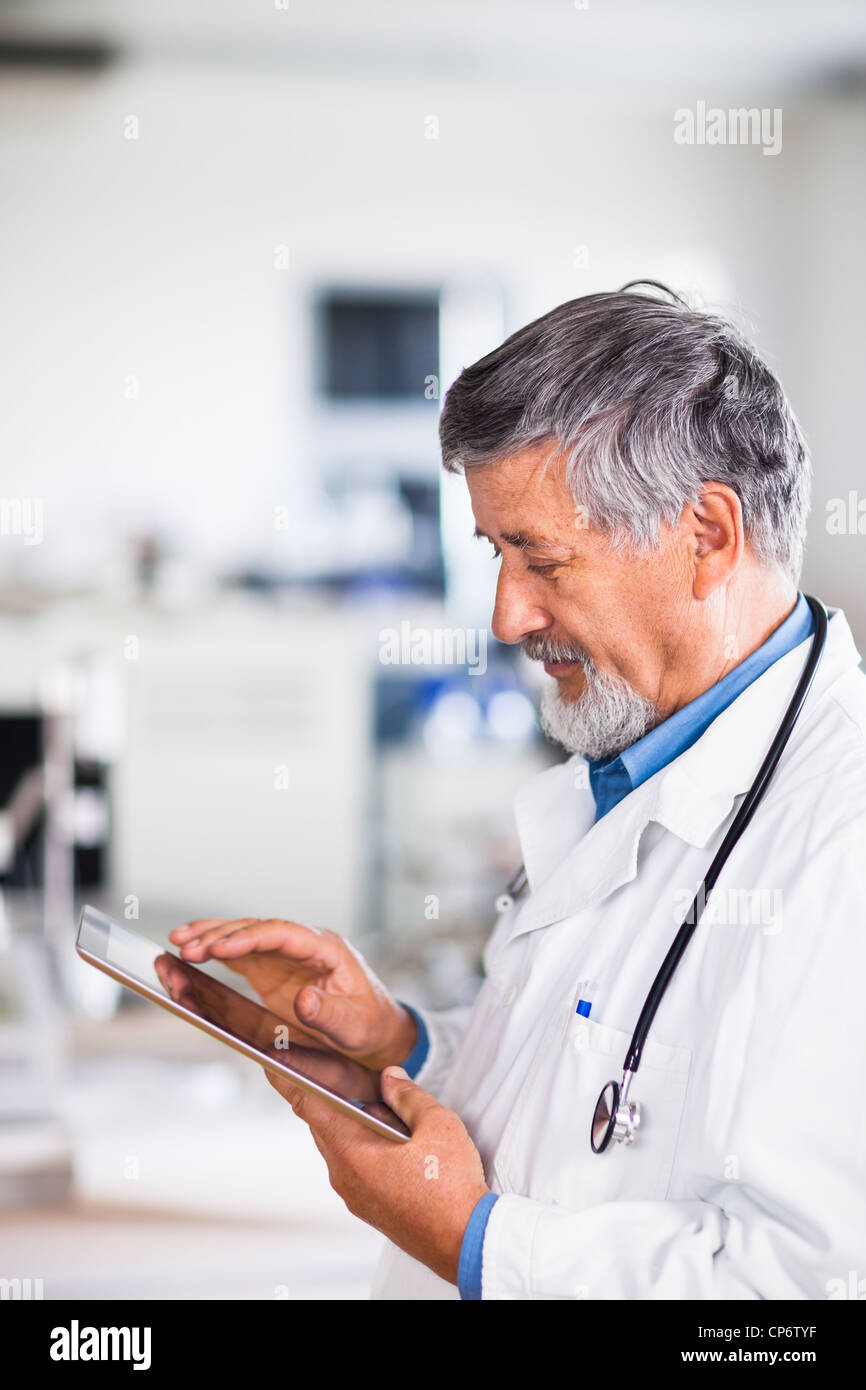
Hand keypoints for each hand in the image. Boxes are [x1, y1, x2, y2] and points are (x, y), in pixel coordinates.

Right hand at [168, 917, 417, 1071]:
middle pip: (257, 930)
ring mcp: (285, 956)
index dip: (250, 938)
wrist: (374, 1030)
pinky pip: (239, 955)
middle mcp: (303, 945)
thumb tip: (304, 1001)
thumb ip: (331, 1013)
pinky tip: (189, 952)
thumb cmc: (368, 1025)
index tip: (220, 948)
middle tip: (186, 945)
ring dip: (211, 937)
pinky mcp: (272, 970)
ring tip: (177, 942)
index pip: (283, 933)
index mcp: (326, 948)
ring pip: (243, 936)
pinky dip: (214, 952)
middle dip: (220, 935)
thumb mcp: (355, 1025)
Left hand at [266, 1064, 490, 1285]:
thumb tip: (390, 1078)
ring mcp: (355, 1195)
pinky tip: (389, 1140)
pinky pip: (354, 1167)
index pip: (308, 1106)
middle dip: (326, 1099)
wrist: (463, 1240)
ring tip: (375, 1106)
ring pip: (340, 1148)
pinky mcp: (369, 1207)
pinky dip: (361, 1146)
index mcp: (352, 1150)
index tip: (271, 1064)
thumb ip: (409, 1095)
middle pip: (323, 1126)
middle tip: (332, 1075)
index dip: (289, 1081)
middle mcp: (344, 1175)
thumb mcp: (437, 1124)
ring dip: (349, 1124)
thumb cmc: (450, 1187)